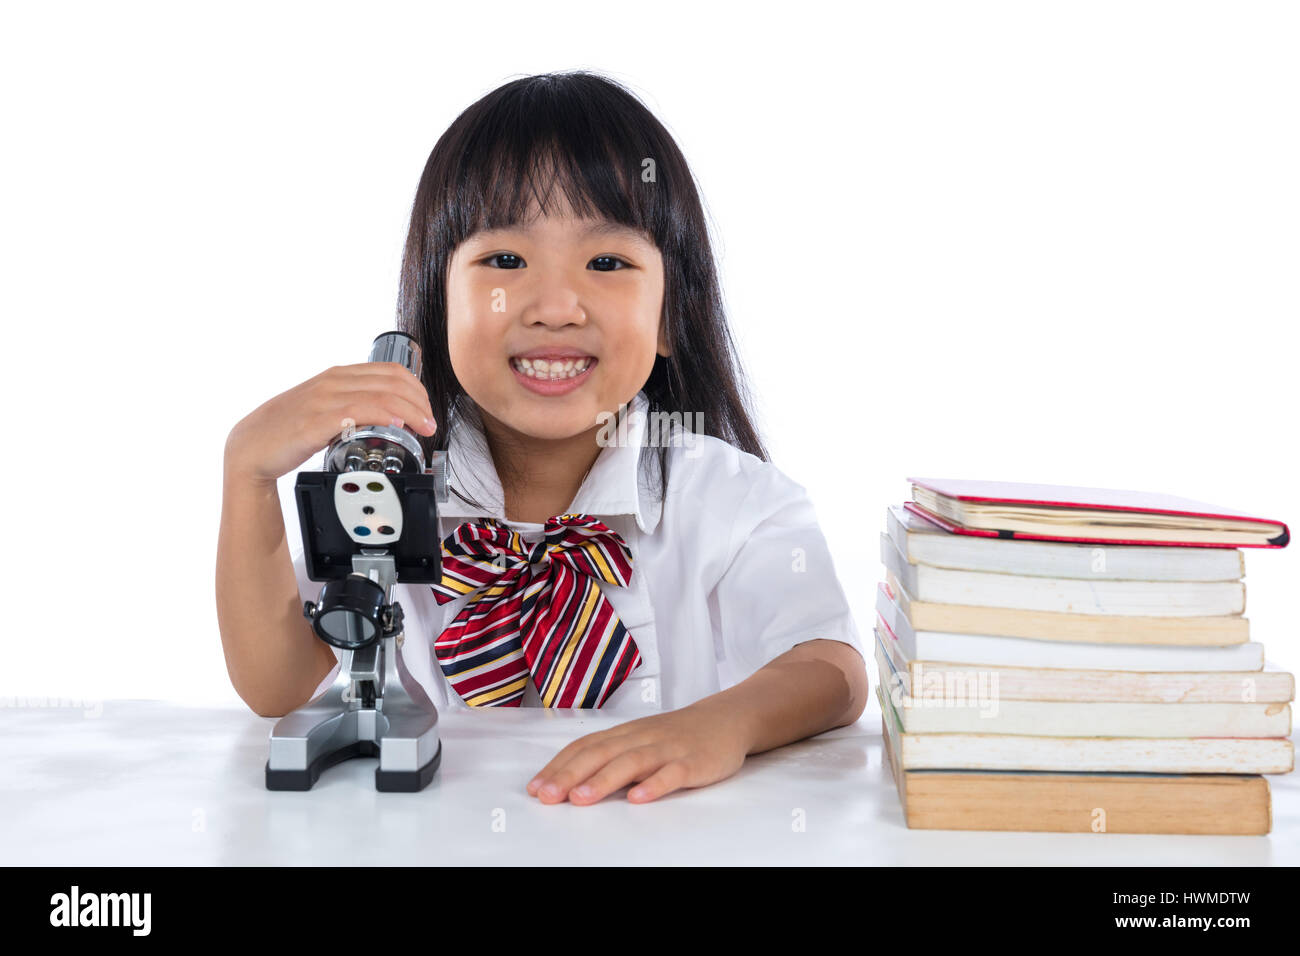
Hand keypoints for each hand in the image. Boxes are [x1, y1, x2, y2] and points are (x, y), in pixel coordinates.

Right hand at [224, 362, 436, 486]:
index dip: (418, 389)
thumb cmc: (288, 430)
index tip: (428, 410)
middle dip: (421, 402)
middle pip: (393, 381)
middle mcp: (334, 381)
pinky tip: (398, 425)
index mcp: (338, 376)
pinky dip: (384, 416)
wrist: (252, 446)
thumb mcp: (325, 409)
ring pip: (382, 395)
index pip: (391, 371)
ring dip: (412, 411)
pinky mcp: (317, 421)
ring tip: (425, 428)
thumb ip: (352, 406)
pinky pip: (359, 411)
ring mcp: (325, 399)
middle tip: (431, 423)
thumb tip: (387, 416)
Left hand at [525, 702, 751, 804]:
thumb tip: (569, 780)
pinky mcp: (694, 762)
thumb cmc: (677, 735)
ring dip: (604, 780)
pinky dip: (655, 784)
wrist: (727, 718)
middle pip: (601, 754)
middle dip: (570, 775)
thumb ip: (611, 756)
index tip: (535, 788)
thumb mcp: (640, 739)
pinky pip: (673, 773)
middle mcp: (642, 737)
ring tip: (580, 798)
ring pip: (632, 762)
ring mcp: (668, 749)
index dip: (558, 766)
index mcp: (626, 733)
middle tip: (547, 796)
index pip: (585, 747)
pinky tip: (639, 798)